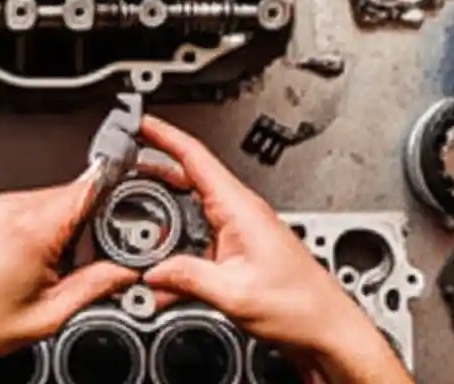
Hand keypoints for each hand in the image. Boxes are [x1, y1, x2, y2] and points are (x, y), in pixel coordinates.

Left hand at [0, 178, 138, 383]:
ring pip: (34, 201)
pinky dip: (17, 228)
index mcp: (27, 229)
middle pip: (61, 197)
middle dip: (74, 226)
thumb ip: (95, 287)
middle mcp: (0, 207)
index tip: (121, 210)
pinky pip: (7, 207)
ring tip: (27, 270)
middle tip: (67, 264)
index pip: (86, 189)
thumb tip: (123, 273)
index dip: (110, 197)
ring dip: (44, 227)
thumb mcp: (47, 316)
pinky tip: (5, 263)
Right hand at [139, 115, 411, 383]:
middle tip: (125, 165)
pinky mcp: (241, 252)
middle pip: (190, 180)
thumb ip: (187, 278)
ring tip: (136, 216)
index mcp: (241, 208)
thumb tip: (153, 272)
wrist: (328, 330)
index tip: (142, 123)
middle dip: (156, 170)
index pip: (196, 158)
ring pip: (193, 211)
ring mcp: (241, 231)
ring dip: (164, 215)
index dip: (166, 136)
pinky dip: (179, 248)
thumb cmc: (300, 306)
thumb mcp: (233, 293)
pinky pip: (201, 239)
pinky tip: (164, 273)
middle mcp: (242, 213)